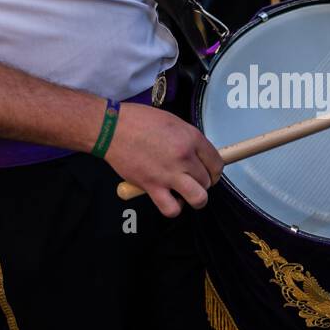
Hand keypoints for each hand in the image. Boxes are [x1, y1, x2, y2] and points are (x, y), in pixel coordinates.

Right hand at [104, 103, 222, 218]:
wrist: (111, 129)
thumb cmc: (138, 121)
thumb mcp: (172, 121)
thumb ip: (189, 139)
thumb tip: (198, 155)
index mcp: (191, 138)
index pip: (217, 162)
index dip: (215, 170)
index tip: (209, 172)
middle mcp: (184, 156)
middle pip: (208, 181)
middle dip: (203, 182)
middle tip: (193, 180)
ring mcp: (169, 174)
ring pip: (198, 198)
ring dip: (196, 198)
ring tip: (188, 194)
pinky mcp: (152, 187)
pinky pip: (172, 209)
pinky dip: (174, 207)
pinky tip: (170, 199)